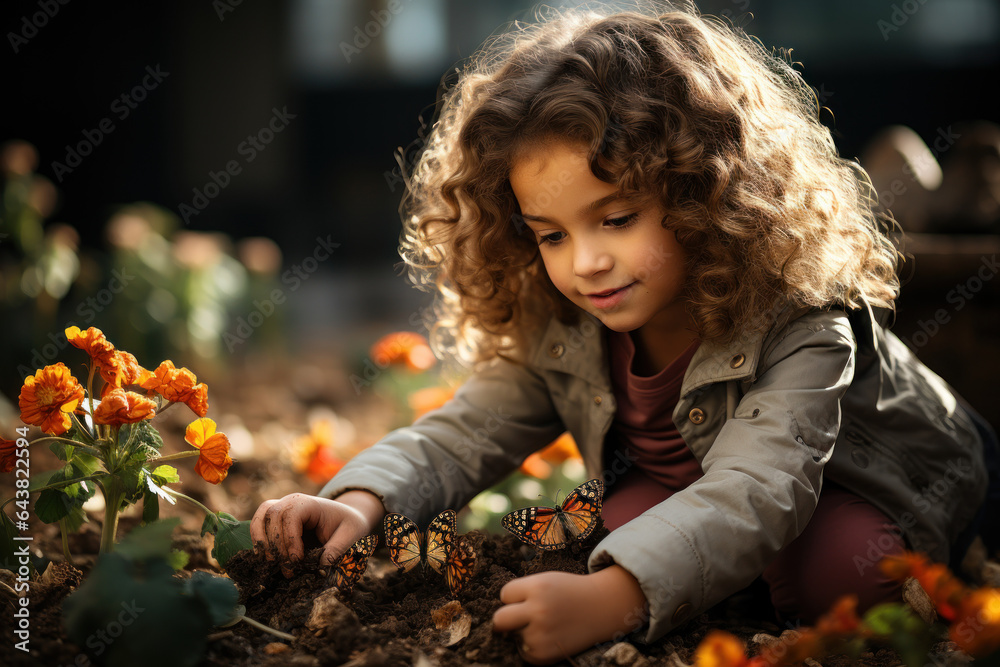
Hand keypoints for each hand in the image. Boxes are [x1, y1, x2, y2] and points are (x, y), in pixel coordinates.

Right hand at [250, 490, 384, 572]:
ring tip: (272, 565)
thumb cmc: (349, 524)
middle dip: (276, 544)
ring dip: (262, 542)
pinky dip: (259, 543)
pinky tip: (268, 560)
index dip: (289, 539)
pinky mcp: (276, 521)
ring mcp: (281, 509)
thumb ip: (337, 549)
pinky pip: (259, 526)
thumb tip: (320, 567)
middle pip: (272, 516)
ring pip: (260, 518)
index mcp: (310, 503)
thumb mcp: (351, 535)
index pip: (291, 515)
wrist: (346, 518)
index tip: (297, 561)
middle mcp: (291, 502)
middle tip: (288, 569)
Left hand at [492, 566, 648, 664]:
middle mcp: (538, 610)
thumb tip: (495, 617)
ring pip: (512, 636)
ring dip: (522, 633)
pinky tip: (549, 637)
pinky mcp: (545, 654)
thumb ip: (521, 593)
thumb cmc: (569, 592)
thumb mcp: (546, 580)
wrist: (602, 608)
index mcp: (538, 587)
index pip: (504, 594)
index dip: (514, 597)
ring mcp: (542, 634)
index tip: (526, 598)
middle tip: (516, 619)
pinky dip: (532, 647)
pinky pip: (524, 652)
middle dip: (504, 620)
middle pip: (499, 620)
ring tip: (544, 626)